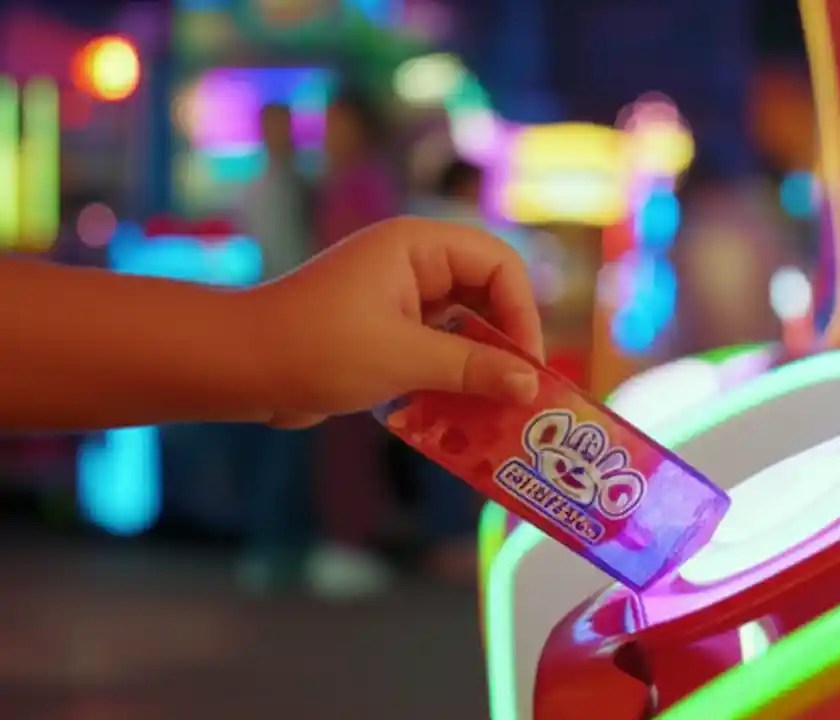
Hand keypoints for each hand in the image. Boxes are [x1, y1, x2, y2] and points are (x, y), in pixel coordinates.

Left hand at [246, 216, 544, 427]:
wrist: (237, 368)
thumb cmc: (315, 348)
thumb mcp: (404, 359)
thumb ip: (472, 369)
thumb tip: (529, 386)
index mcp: (418, 247)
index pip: (498, 265)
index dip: (522, 312)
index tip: (527, 365)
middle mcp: (413, 265)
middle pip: (486, 297)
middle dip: (505, 345)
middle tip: (522, 393)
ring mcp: (399, 299)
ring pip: (464, 329)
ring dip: (480, 370)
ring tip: (498, 412)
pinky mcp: (386, 334)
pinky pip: (437, 352)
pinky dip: (452, 382)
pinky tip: (462, 418)